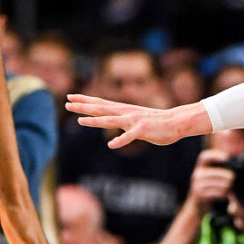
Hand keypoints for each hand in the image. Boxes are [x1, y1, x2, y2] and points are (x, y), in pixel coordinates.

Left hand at [66, 94, 208, 147]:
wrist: (176, 122)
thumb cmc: (155, 123)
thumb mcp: (134, 120)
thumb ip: (122, 121)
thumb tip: (112, 123)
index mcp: (123, 110)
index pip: (100, 103)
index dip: (84, 101)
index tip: (70, 97)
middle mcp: (126, 113)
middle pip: (101, 108)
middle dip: (83, 107)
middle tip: (66, 103)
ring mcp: (134, 121)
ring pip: (111, 120)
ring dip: (95, 121)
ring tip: (80, 121)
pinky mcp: (143, 130)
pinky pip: (130, 137)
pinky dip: (121, 140)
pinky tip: (111, 145)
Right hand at [187, 149, 235, 211]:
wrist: (196, 205)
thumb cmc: (206, 188)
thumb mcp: (208, 176)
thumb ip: (217, 169)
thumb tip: (233, 162)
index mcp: (199, 167)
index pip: (204, 156)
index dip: (215, 155)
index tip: (227, 157)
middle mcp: (196, 175)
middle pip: (214, 172)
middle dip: (225, 175)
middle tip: (233, 177)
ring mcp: (197, 185)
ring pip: (215, 183)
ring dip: (226, 185)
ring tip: (231, 186)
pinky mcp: (200, 195)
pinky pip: (214, 193)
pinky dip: (222, 194)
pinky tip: (227, 194)